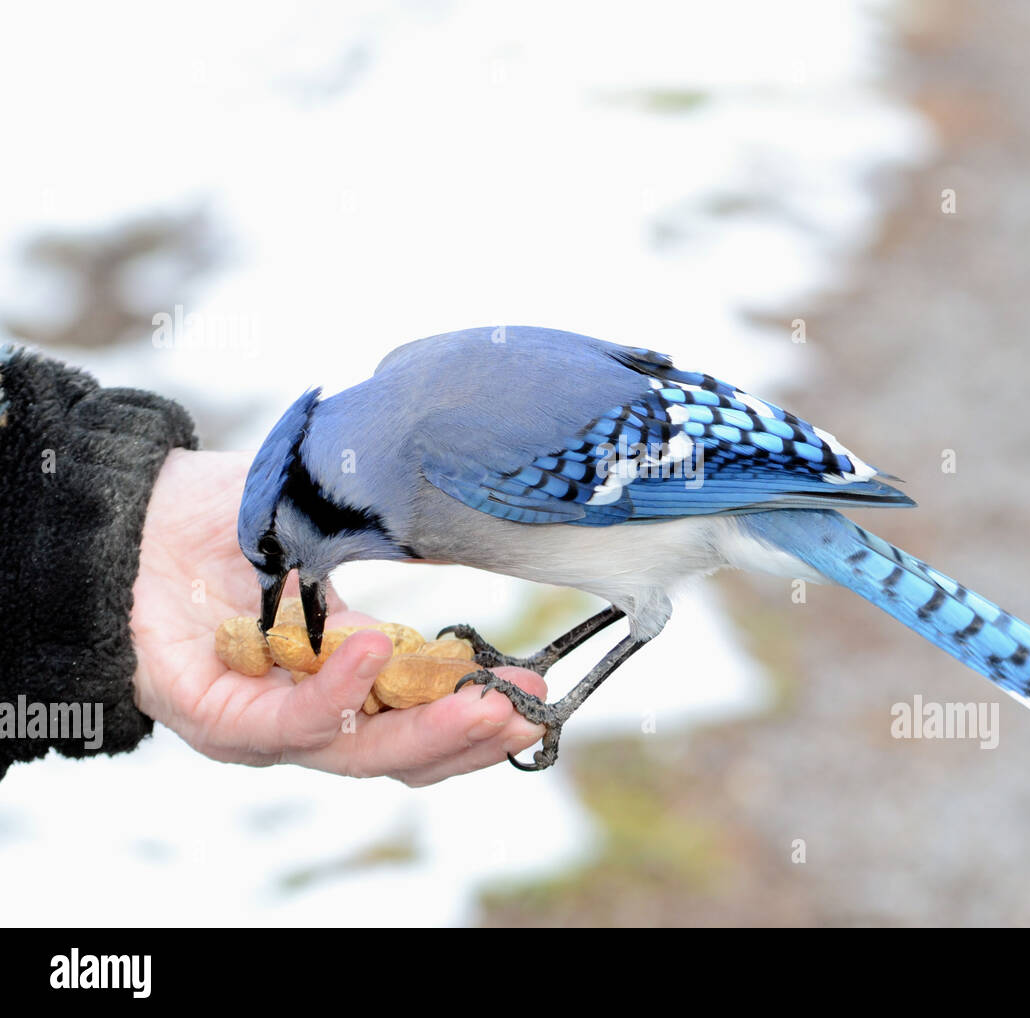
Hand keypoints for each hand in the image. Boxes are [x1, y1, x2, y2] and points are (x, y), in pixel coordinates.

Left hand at [129, 448, 545, 784]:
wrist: (133, 507)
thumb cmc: (228, 523)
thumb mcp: (332, 546)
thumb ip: (395, 562)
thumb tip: (484, 537)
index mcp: (340, 680)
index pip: (419, 720)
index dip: (479, 714)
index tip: (536, 694)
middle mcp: (305, 714)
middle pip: (398, 755)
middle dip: (470, 737)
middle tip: (525, 709)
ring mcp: (259, 726)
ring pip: (354, 754)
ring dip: (425, 730)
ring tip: (481, 698)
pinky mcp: (213, 716)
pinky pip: (286, 723)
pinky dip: (339, 692)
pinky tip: (378, 650)